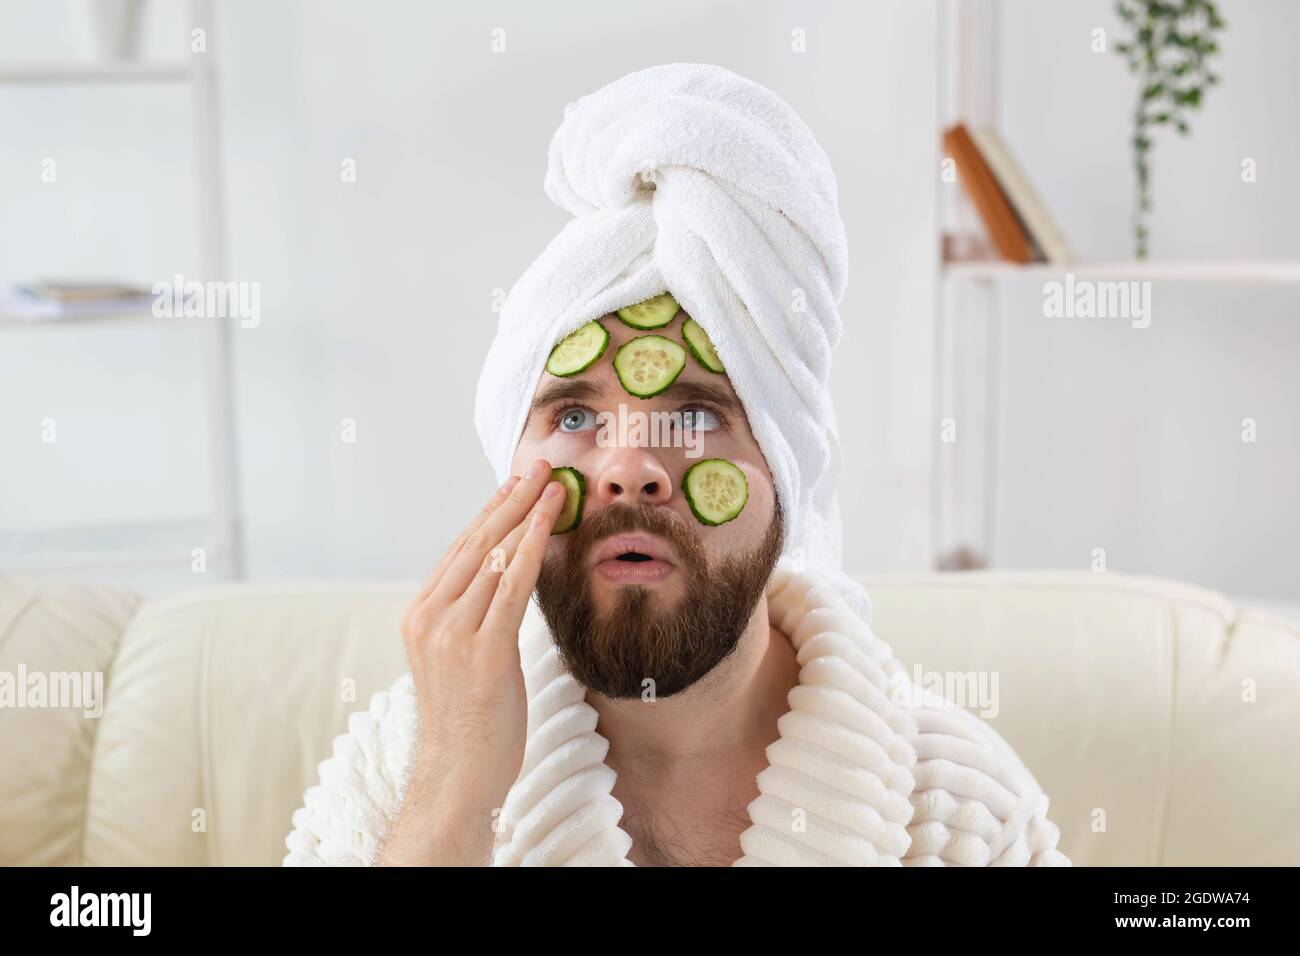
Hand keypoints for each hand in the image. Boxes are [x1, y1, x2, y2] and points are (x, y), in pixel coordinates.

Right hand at [378, 457, 566, 865]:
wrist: (459, 774)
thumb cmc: (470, 721)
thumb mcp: (461, 659)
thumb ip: (473, 618)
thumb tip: (505, 581)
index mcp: (420, 616)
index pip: (459, 551)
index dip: (491, 512)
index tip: (515, 483)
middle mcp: (429, 617)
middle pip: (475, 543)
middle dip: (510, 499)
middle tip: (537, 466)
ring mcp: (452, 633)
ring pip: (494, 557)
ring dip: (527, 514)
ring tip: (553, 484)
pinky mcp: (482, 650)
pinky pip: (512, 585)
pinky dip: (533, 546)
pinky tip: (550, 522)